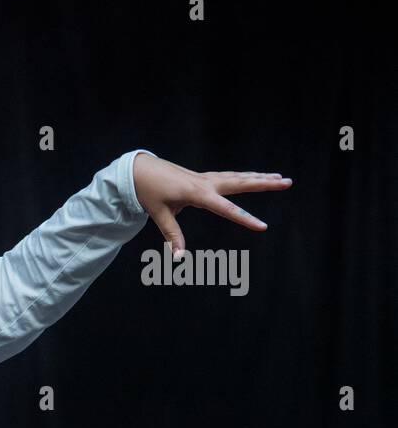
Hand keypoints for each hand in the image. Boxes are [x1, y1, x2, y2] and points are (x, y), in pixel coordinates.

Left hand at [132, 153, 291, 256]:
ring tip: (280, 178)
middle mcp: (205, 183)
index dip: (245, 219)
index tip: (263, 226)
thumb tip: (177, 257)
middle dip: (264, 183)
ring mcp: (206, 178)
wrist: (141, 170)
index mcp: (197, 194)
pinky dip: (245, 176)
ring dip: (260, 177)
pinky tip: (256, 177)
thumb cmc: (149, 192)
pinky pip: (230, 176)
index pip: (226, 209)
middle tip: (287, 182)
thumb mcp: (159, 214)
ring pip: (238, 177)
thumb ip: (172, 235)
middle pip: (241, 183)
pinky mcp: (203, 177)